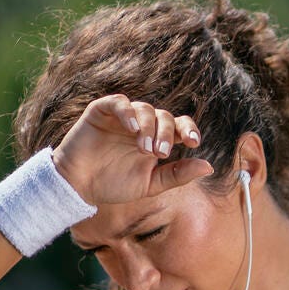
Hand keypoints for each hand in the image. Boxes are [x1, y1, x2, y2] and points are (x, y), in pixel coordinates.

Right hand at [51, 94, 214, 207]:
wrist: (78, 186)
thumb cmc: (114, 185)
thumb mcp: (150, 184)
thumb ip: (177, 174)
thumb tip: (209, 166)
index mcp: (156, 140)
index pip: (179, 126)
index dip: (189, 129)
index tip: (193, 142)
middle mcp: (142, 125)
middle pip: (165, 116)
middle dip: (166, 133)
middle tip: (160, 153)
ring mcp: (122, 117)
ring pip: (145, 108)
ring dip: (150, 127)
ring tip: (145, 149)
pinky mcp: (102, 111)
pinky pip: (119, 103)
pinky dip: (128, 113)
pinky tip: (133, 129)